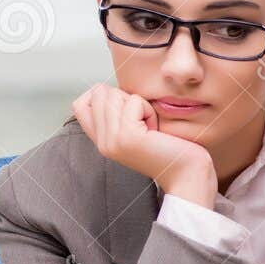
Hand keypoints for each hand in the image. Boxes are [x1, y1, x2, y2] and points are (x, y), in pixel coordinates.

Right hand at [71, 83, 217, 207]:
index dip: (99, 95)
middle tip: (141, 121)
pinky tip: (154, 129)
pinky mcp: (127, 136)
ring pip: (114, 94)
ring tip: (148, 127)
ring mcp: (112, 140)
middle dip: (124, 98)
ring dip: (138, 104)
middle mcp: (102, 142)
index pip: (80, 104)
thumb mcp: (135, 130)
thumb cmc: (168, 148)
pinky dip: (148, 109)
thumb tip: (107, 89)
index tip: (123, 108)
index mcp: (102, 141)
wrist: (185, 174)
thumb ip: (117, 115)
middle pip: (99, 93)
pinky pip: (134, 101)